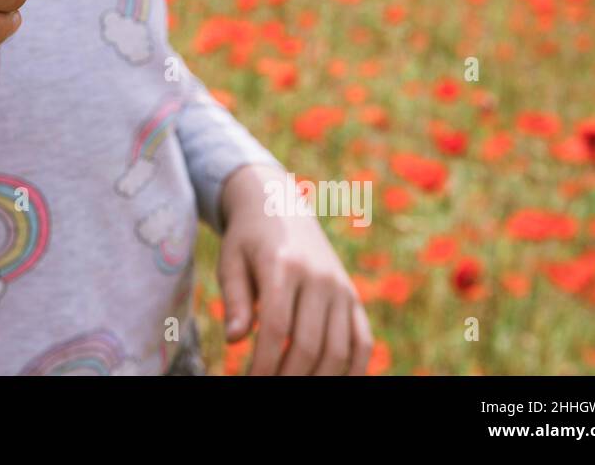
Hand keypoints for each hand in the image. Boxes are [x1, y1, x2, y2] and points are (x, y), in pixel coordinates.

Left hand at [217, 164, 372, 374]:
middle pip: (308, 344)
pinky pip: (362, 341)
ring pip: (338, 349)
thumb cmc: (248, 239)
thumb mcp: (231, 261)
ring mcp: (341, 287)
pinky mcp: (352, 296)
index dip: (264, 364)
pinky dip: (354, 369)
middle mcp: (319, 277)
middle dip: (288, 377)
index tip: (250, 382)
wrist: (280, 205)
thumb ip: (234, 299)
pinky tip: (334, 381)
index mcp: (284, 265)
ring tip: (292, 386)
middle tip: (268, 389)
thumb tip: (234, 341)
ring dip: (318, 378)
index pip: (276, 328)